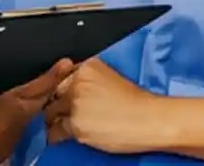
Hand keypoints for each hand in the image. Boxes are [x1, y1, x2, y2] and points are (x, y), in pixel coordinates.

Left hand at [44, 58, 165, 153]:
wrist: (150, 120)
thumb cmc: (139, 104)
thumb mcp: (112, 79)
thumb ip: (91, 81)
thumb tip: (78, 90)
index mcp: (88, 68)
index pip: (63, 77)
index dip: (62, 91)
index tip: (61, 98)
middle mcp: (78, 82)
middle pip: (55, 93)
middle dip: (57, 104)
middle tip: (57, 113)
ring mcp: (75, 103)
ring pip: (52, 111)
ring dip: (54, 119)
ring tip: (55, 125)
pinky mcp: (76, 124)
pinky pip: (56, 130)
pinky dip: (55, 135)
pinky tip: (56, 137)